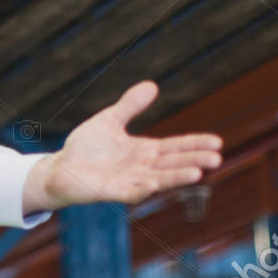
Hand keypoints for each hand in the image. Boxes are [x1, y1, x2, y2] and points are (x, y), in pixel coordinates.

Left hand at [22, 81, 221, 212]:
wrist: (61, 167)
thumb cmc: (86, 147)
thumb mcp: (110, 120)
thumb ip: (130, 105)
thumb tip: (153, 85)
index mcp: (144, 151)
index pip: (175, 147)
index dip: (195, 144)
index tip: (217, 142)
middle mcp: (142, 168)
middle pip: (173, 163)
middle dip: (194, 160)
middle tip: (217, 158)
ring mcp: (129, 181)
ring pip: (158, 179)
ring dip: (176, 176)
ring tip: (197, 172)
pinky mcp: (112, 192)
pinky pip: (131, 192)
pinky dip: (143, 189)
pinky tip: (154, 184)